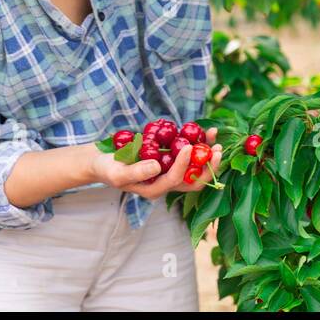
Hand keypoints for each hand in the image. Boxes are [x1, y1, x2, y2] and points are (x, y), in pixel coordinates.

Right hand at [88, 127, 222, 198]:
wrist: (101, 160)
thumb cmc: (107, 169)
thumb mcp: (117, 173)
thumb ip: (136, 172)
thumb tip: (157, 166)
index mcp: (155, 189)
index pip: (175, 179)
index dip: (185, 164)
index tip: (189, 146)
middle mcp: (166, 182)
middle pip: (193, 178)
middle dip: (209, 164)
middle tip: (217, 147)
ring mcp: (168, 170)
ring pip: (194, 164)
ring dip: (206, 150)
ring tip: (214, 133)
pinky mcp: (168, 158)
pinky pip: (187, 151)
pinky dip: (196, 140)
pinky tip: (202, 130)